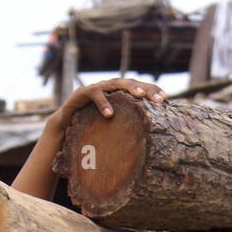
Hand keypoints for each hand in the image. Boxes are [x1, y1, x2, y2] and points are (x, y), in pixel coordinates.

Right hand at [48, 78, 166, 134]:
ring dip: (128, 89)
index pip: (138, 88)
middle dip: (145, 88)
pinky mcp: (81, 94)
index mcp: (118, 95)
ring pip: (114, 84)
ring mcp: (95, 89)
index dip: (151, 91)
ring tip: (139, 96)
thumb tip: (149, 148)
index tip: (165, 99)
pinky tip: (110, 114)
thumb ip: (126, 130)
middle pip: (129, 83)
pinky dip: (102, 103)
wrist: (65, 126)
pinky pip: (94, 94)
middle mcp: (108, 88)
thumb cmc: (92, 128)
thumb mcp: (112, 129)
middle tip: (158, 97)